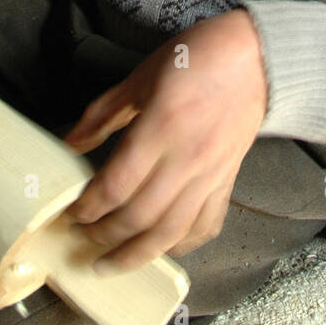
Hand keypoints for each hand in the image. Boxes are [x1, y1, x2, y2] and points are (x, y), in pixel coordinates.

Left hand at [62, 8, 268, 273]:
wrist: (256, 59)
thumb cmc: (195, 60)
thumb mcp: (140, 77)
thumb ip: (102, 114)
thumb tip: (69, 143)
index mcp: (161, 127)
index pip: (117, 184)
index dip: (89, 206)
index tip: (71, 213)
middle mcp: (186, 158)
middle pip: (139, 217)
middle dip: (104, 236)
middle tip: (81, 240)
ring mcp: (210, 175)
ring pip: (171, 232)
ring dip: (136, 255)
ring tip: (110, 265)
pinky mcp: (227, 181)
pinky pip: (206, 225)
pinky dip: (183, 245)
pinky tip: (161, 250)